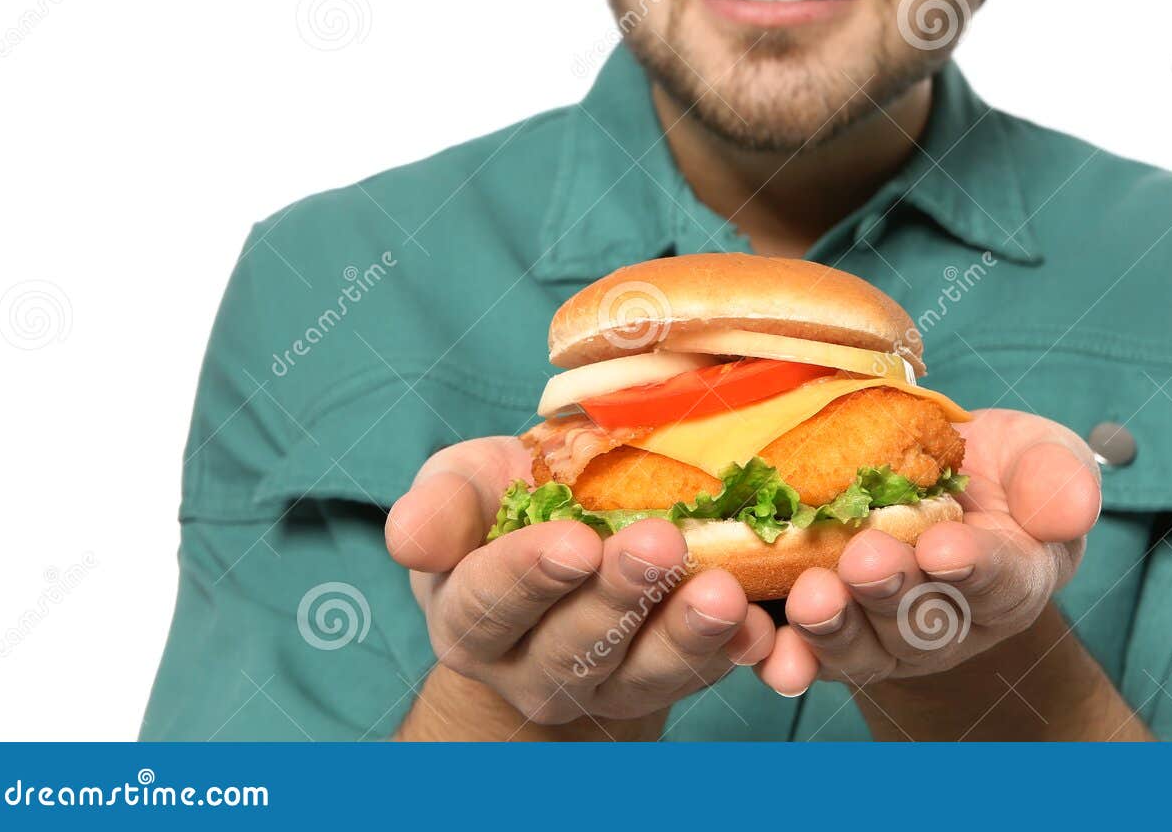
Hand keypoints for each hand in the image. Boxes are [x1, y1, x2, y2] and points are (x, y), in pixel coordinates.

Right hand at [385, 437, 774, 728]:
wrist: (565, 552)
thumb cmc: (508, 506)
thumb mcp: (467, 488)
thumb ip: (442, 505)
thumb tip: (409, 538)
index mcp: (471, 616)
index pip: (489, 603)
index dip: (529, 575)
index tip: (573, 540)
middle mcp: (532, 665)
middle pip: (575, 644)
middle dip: (620, 596)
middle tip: (661, 545)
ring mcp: (606, 683)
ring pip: (645, 672)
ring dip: (686, 635)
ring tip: (723, 592)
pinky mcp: (669, 681)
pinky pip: (705, 676)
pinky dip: (736, 654)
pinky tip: (762, 628)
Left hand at [753, 408, 1100, 694]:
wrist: (933, 485)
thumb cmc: (997, 472)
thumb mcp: (1039, 456)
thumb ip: (1058, 478)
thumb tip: (1072, 510)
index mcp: (1009, 578)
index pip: (998, 579)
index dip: (972, 566)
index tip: (946, 548)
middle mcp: (947, 622)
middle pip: (919, 618)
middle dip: (890, 591)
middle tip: (865, 560)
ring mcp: (884, 635)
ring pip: (859, 644)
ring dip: (832, 626)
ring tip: (811, 595)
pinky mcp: (827, 634)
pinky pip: (803, 653)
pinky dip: (780, 653)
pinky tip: (760, 643)